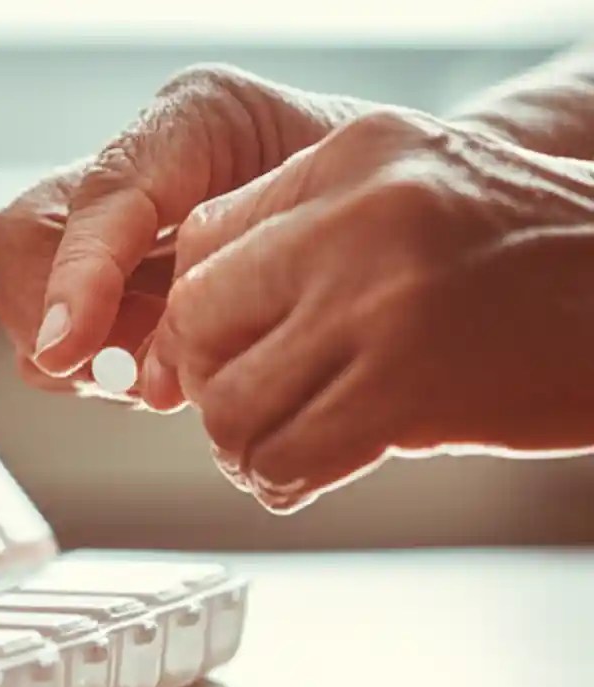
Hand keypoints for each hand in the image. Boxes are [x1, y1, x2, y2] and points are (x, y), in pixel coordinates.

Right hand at [0, 65, 371, 399]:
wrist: (417, 212)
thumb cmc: (389, 208)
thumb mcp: (337, 224)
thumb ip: (237, 279)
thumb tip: (142, 378)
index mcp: (196, 119)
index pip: (97, 195)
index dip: (76, 278)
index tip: (69, 351)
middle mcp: (139, 162)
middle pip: (18, 240)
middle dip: (59, 318)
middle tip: (131, 368)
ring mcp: (116, 220)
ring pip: (24, 296)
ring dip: (80, 350)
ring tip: (160, 366)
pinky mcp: (110, 277)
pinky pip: (59, 336)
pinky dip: (95, 365)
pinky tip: (156, 362)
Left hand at [146, 109, 593, 511]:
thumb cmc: (539, 255)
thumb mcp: (417, 191)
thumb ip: (313, 230)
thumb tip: (204, 316)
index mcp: (353, 156)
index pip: (202, 237)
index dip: (197, 311)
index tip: (217, 347)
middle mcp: (356, 217)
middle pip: (199, 316)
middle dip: (207, 377)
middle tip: (239, 405)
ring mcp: (380, 301)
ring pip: (232, 398)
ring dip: (239, 442)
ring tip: (271, 450)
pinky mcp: (408, 388)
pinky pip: (287, 453)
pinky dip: (280, 479)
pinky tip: (302, 476)